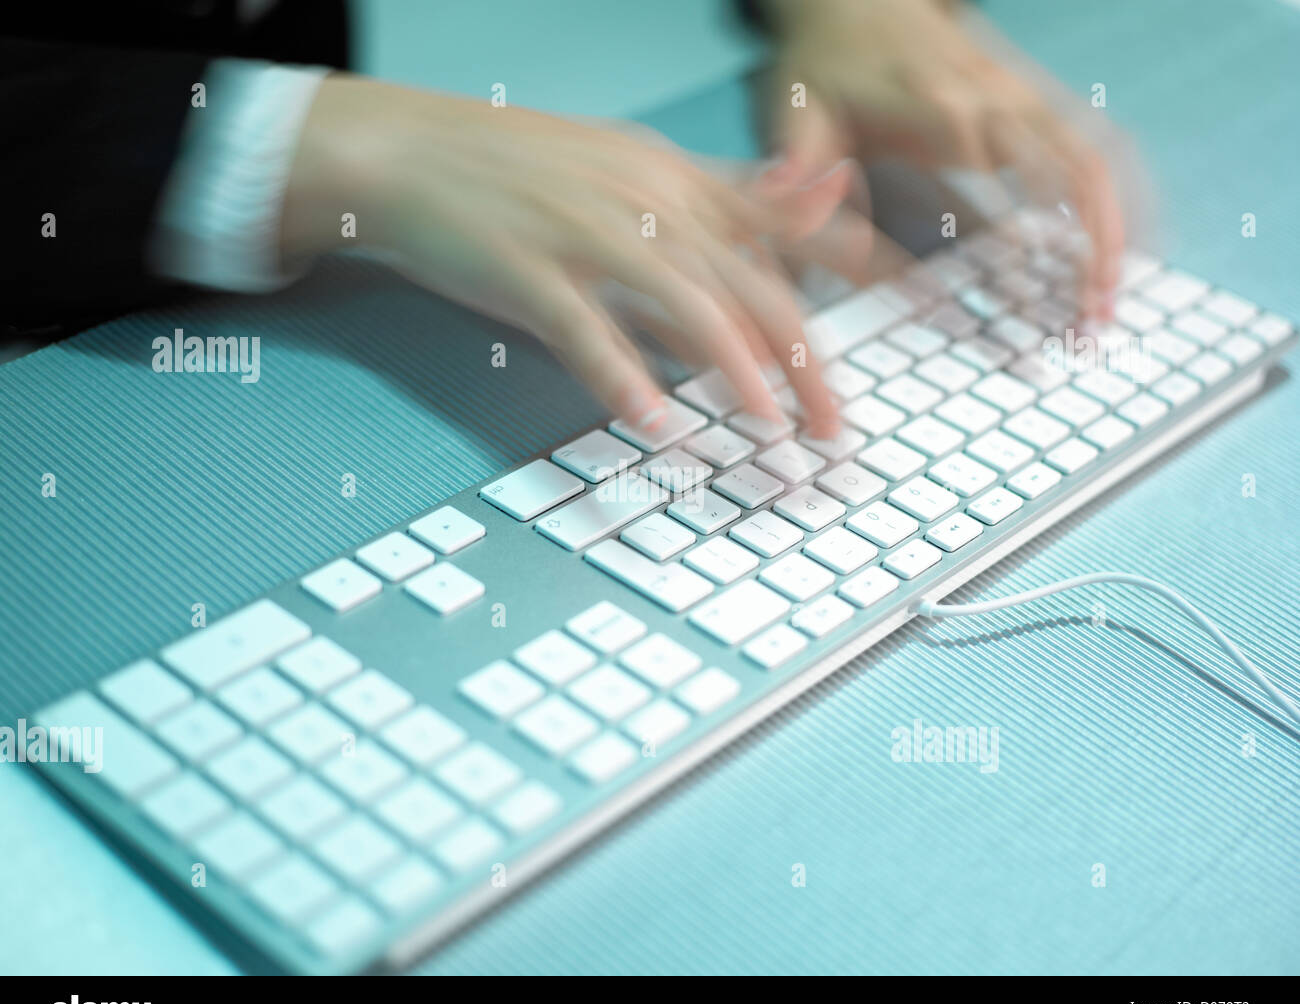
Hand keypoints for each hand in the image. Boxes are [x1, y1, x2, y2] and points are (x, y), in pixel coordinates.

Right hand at [280, 75, 850, 435]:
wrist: (409, 149)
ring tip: (767, 431)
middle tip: (832, 427)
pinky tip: (653, 422)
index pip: (778, 235)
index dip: (842, 276)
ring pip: (683, 304)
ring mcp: (583, 232)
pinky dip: (621, 377)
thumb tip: (768, 272)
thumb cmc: (520, 176)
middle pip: (747, 284)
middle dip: (801, 362)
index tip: (884, 323)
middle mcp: (644, 202)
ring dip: (735, 372)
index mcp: (672, 181)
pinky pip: (583, 329)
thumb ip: (702, 220)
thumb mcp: (626, 181)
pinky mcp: (524, 268)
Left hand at [757, 0, 1126, 317]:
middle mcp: (991, 95)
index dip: (1026, 202)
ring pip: (1096, 156)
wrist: (853, 1)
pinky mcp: (1034, 101)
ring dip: (1118, 228)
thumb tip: (784, 196)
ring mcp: (1021, 96)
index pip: (993, 150)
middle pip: (1068, 163)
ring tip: (1111, 305)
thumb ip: (793, 160)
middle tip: (1092, 321)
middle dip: (1093, 241)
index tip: (1044, 275)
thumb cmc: (820, 68)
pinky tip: (1134, 250)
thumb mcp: (794, 109)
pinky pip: (1097, 144)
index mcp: (932, 103)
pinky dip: (1124, 196)